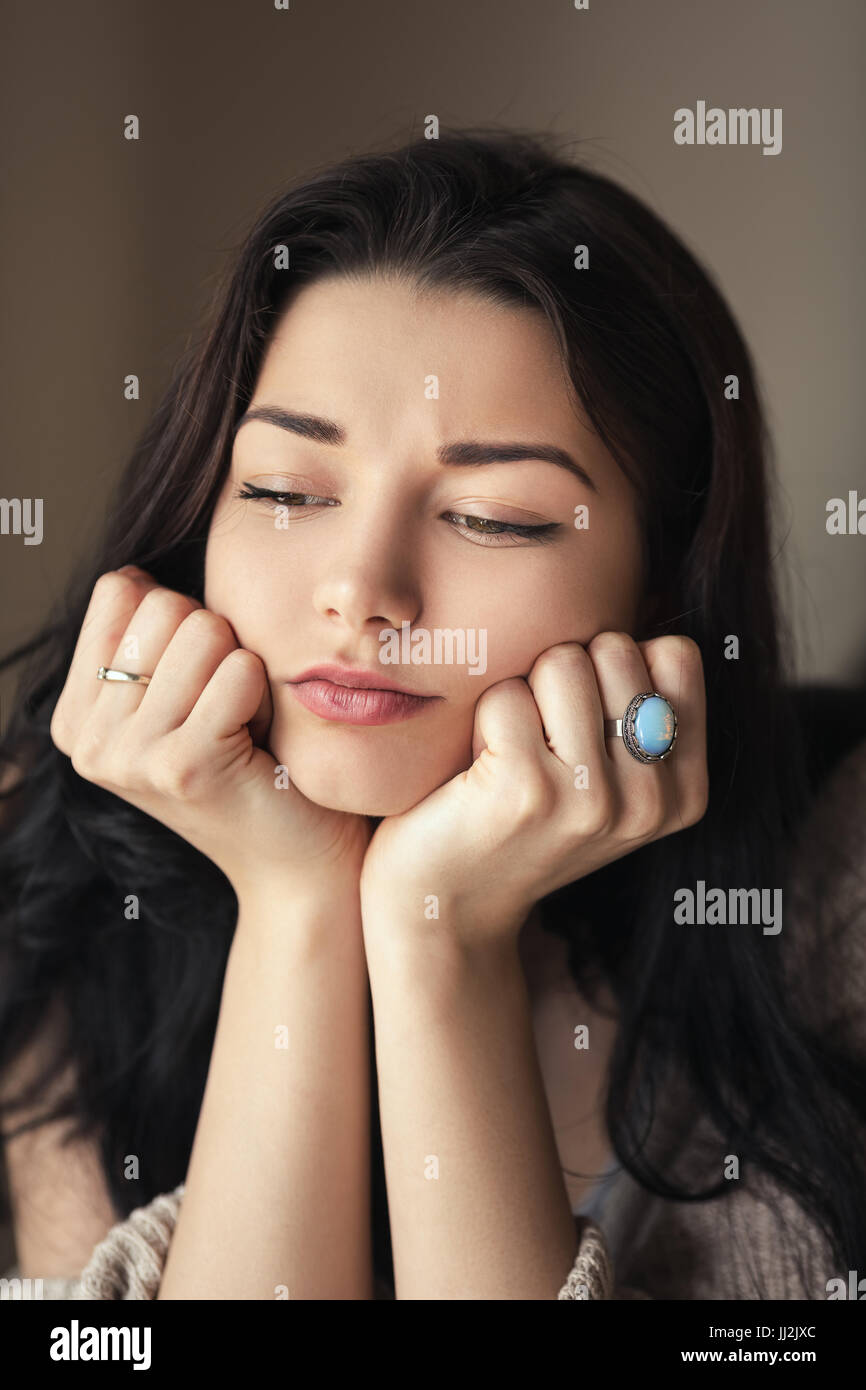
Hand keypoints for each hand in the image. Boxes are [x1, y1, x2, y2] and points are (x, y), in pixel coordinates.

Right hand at [50, 566, 370, 898]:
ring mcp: (129, 757)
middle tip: (230, 709)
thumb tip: (136, 571)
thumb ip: (150, 638)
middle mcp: (86, 742)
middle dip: (217, 641)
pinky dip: (267, 691)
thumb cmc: (254, 765)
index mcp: (76, 719)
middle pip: (163, 605)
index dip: (181, 617)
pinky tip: (262, 741)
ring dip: (246, 667)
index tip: (198, 683)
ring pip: (204, 629)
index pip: (120, 590)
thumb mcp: (181, 698)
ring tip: (245, 725)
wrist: (296, 863)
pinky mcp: (183, 767)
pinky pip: (240, 668)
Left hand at [359, 633, 708, 950]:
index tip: (579, 720)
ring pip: (564, 661)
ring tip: (506, 751)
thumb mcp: (600, 771)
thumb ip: (635, 702)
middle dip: (562, 671)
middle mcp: (651, 801)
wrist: (444, 905)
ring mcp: (592, 799)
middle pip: (616, 648)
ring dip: (520, 690)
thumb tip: (657, 587)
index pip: (676, 654)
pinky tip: (475, 770)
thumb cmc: (515, 815)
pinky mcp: (527, 791)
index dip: (615, 663)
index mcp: (684, 791)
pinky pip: (506, 693)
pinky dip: (480, 715)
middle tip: (534, 740)